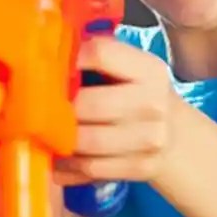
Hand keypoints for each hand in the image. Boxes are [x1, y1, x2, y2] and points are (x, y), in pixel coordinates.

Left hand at [54, 35, 177, 184]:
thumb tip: (46, 49)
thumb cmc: (140, 97)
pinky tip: (58, 159)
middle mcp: (152, 102)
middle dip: (57, 108)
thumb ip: (98, 58)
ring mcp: (150, 138)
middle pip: (87, 104)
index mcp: (149, 70)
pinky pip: (90, 168)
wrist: (179, 138)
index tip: (47, 66)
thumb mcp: (131, 70)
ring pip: (85, 141)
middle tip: (37, 107)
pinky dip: (67, 166)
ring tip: (43, 134)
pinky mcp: (141, 167)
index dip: (68, 59)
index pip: (100, 54)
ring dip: (58, 140)